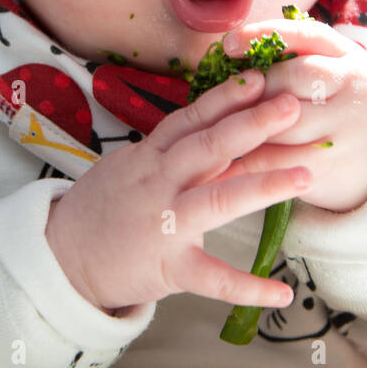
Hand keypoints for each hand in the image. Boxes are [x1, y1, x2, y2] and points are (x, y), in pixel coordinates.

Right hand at [45, 70, 312, 312]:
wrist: (61, 256)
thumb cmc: (106, 207)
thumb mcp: (136, 167)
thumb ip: (179, 151)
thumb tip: (229, 129)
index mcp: (152, 156)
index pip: (192, 119)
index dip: (226, 97)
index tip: (260, 77)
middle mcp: (159, 182)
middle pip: (209, 146)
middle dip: (252, 124)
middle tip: (292, 105)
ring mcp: (164, 224)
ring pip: (217, 200)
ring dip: (263, 186)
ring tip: (305, 176)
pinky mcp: (168, 267)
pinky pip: (213, 279)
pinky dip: (248, 287)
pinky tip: (283, 291)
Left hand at [216, 19, 366, 212]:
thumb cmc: (334, 110)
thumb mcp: (329, 76)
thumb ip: (293, 60)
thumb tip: (230, 49)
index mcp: (350, 56)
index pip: (304, 36)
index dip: (263, 35)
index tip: (227, 44)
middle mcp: (355, 86)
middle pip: (291, 78)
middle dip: (253, 88)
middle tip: (223, 98)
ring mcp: (348, 125)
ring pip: (283, 121)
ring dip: (246, 125)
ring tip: (216, 126)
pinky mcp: (334, 163)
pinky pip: (280, 159)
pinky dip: (249, 159)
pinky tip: (227, 158)